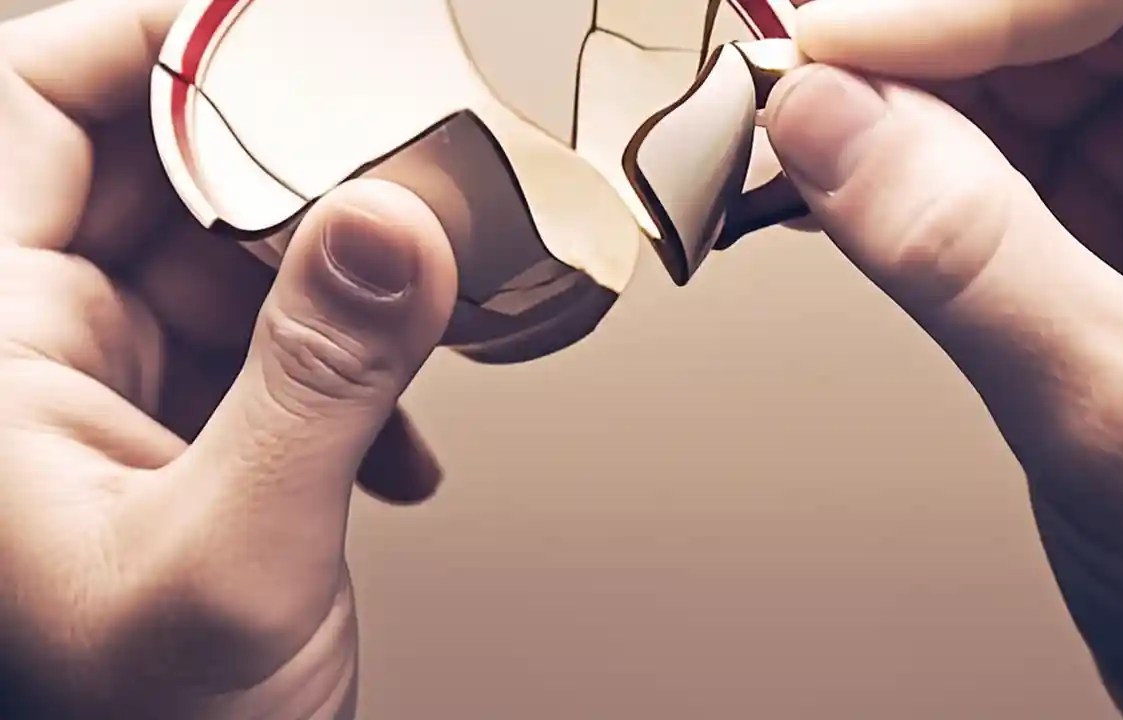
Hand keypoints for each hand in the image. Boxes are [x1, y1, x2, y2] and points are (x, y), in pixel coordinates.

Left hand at [0, 1, 455, 716]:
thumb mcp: (235, 563)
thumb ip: (318, 383)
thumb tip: (391, 227)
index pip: (32, 112)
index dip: (150, 49)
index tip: (280, 39)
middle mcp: (34, 361)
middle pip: (156, 175)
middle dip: (289, 172)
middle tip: (398, 175)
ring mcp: (115, 400)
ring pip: (231, 260)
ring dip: (339, 281)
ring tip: (419, 320)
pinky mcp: (189, 440)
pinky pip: (274, 345)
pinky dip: (349, 366)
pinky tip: (396, 435)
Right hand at [765, 0, 1122, 715]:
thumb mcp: (1117, 408)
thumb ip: (963, 253)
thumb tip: (827, 122)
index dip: (975, 8)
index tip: (838, 49)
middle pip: (1071, 29)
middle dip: (917, 58)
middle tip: (794, 95)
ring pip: (1020, 93)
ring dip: (894, 114)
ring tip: (792, 145)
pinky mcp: (1122, 238)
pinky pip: (998, 171)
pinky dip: (904, 178)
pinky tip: (834, 189)